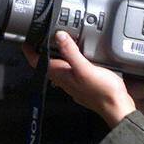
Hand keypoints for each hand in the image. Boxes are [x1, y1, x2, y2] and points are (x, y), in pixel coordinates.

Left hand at [25, 32, 143, 128]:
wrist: (116, 107)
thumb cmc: (102, 91)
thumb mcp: (85, 68)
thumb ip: (71, 52)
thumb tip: (59, 36)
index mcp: (61, 74)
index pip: (38, 62)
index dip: (30, 51)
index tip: (26, 41)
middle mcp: (64, 80)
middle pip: (47, 65)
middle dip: (42, 52)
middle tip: (41, 39)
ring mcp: (72, 84)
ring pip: (58, 69)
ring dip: (55, 57)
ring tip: (57, 45)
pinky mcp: (82, 85)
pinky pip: (69, 72)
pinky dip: (68, 63)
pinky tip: (76, 59)